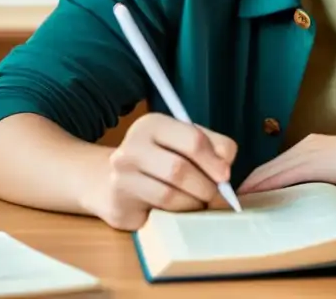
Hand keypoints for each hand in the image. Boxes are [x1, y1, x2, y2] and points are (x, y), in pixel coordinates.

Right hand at [82, 113, 237, 230]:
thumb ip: (213, 147)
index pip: (193, 140)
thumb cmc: (160, 158)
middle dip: (206, 186)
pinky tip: (183, 208)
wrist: (110, 181)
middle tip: (217, 196)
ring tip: (201, 202)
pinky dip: (179, 212)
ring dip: (194, 202)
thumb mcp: (186, 142)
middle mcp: (132, 147)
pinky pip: (159, 211)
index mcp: (152, 124)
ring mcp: (121, 176)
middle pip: (180, 169)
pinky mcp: (119, 203)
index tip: (226, 176)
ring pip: (170, 194)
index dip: (215, 161)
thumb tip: (225, 170)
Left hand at [237, 132, 335, 194]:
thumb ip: (321, 180)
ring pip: (270, 171)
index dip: (258, 181)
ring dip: (252, 188)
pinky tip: (255, 198)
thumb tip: (307, 198)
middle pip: (267, 167)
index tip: (245, 196)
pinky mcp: (311, 161)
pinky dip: (265, 188)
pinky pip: (281, 176)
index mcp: (311, 146)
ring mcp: (307, 151)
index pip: (276, 166)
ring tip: (237, 204)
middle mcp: (305, 145)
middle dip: (249, 185)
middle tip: (231, 202)